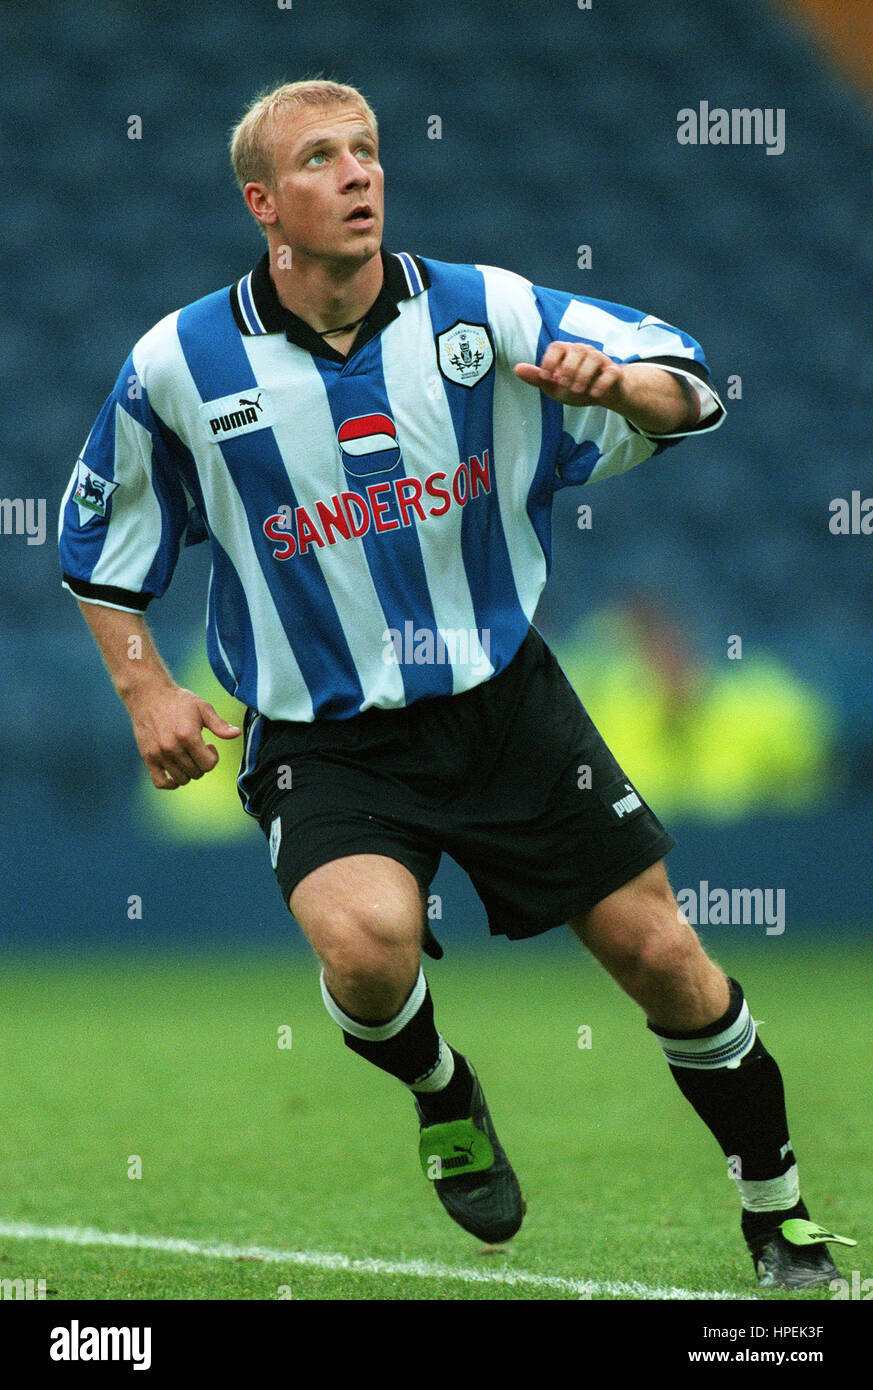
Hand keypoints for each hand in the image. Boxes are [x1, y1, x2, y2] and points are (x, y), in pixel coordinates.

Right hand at [125, 683, 240, 788]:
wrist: (148, 695)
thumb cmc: (178, 701)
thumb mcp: (202, 708)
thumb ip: (219, 724)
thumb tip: (236, 734)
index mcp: (188, 736)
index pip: (209, 765)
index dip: (213, 757)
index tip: (209, 745)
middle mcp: (173, 748)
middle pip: (197, 773)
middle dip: (201, 763)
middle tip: (197, 749)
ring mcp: (159, 754)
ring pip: (182, 779)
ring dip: (188, 771)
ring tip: (186, 756)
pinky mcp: (148, 757)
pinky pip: (160, 783)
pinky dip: (170, 783)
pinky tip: (175, 773)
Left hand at [514, 342, 625, 408]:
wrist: (602, 394)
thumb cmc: (575, 386)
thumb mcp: (554, 385)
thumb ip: (537, 377)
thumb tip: (516, 369)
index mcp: (567, 352)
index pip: (557, 347)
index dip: (550, 361)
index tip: (546, 378)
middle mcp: (584, 351)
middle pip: (576, 350)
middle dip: (567, 369)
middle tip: (562, 385)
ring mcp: (600, 360)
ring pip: (593, 358)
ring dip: (583, 375)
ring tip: (576, 390)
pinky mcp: (614, 371)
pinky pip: (610, 372)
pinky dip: (602, 383)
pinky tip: (594, 395)